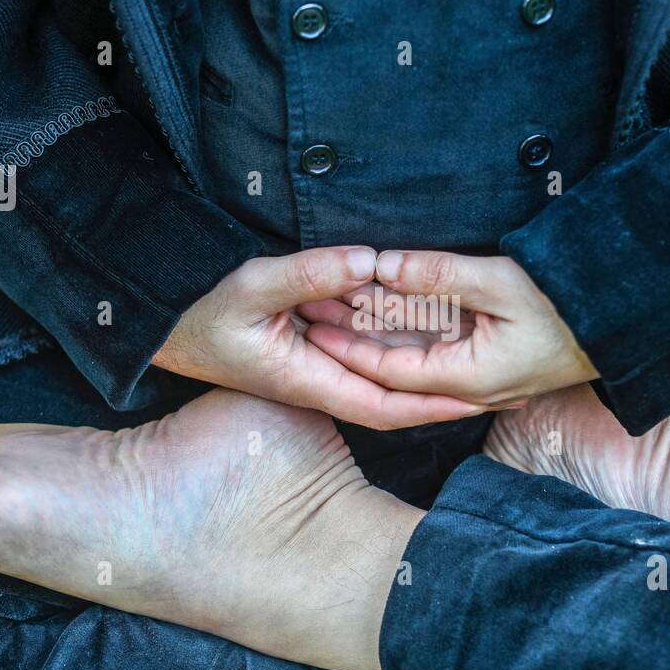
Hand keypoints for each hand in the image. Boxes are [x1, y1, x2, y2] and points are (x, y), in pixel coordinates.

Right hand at [153, 247, 485, 429]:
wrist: (166, 320)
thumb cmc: (201, 311)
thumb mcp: (253, 286)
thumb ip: (311, 275)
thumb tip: (370, 263)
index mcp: (311, 380)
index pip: (388, 406)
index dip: (436, 406)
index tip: (481, 401)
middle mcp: (322, 380)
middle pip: (397, 395)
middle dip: (447, 395)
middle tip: (504, 387)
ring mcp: (319, 365)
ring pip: (384, 370)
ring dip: (428, 367)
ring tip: (483, 358)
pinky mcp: (314, 347)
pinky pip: (366, 349)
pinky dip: (398, 340)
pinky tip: (428, 326)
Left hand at [297, 251, 598, 405]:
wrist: (624, 321)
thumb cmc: (569, 303)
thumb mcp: (501, 282)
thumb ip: (438, 275)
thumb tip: (382, 264)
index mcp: (468, 379)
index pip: (388, 370)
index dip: (347, 345)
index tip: (312, 319)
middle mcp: (470, 387)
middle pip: (395, 366)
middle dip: (352, 337)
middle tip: (311, 309)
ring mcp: (482, 378)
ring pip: (414, 357)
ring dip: (375, 332)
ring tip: (334, 303)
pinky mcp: (491, 363)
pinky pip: (437, 350)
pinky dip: (406, 331)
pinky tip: (381, 308)